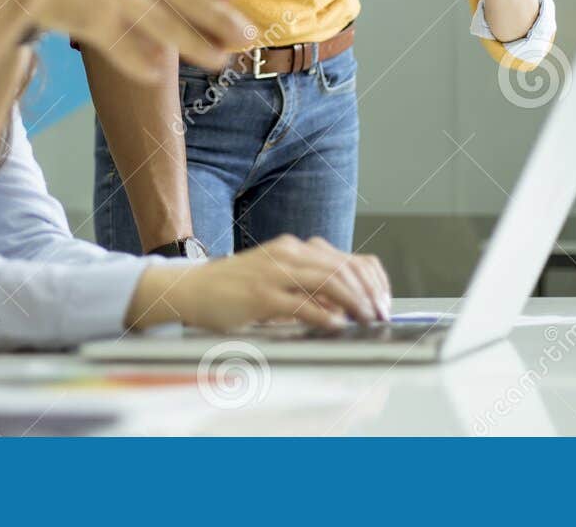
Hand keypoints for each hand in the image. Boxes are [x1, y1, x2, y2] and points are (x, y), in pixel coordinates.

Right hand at [129, 236, 391, 329]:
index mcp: (295, 248)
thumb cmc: (234, 288)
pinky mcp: (261, 295)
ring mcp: (274, 273)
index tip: (384, 302)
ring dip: (354, 303)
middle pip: (344, 269)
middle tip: (380, 316)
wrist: (191, 288)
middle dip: (369, 295)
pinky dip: (324, 315)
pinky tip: (336, 325)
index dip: (373, 281)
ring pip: (329, 281)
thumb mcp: (277, 280)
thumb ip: (309, 288)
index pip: (350, 259)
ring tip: (366, 320)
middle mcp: (288, 254)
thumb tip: (345, 307)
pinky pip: (301, 304)